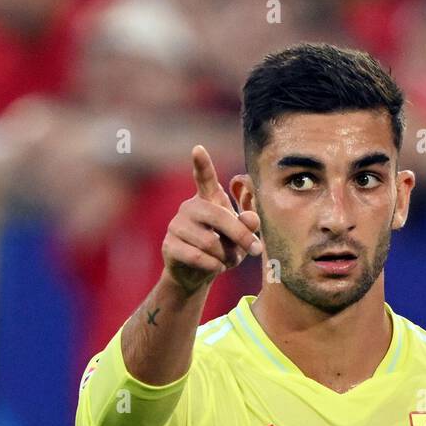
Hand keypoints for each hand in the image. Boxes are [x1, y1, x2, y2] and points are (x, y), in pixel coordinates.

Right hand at [162, 145, 261, 293]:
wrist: (197, 276)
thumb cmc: (222, 250)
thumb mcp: (241, 238)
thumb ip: (248, 226)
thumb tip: (252, 220)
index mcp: (208, 199)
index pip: (204, 178)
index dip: (202, 164)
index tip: (198, 149)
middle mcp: (190, 207)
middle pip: (219, 216)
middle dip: (241, 235)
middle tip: (256, 249)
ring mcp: (176, 225)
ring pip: (210, 242)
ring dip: (226, 256)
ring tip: (226, 261)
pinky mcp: (169, 245)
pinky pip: (198, 257)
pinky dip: (213, 266)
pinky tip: (215, 267)